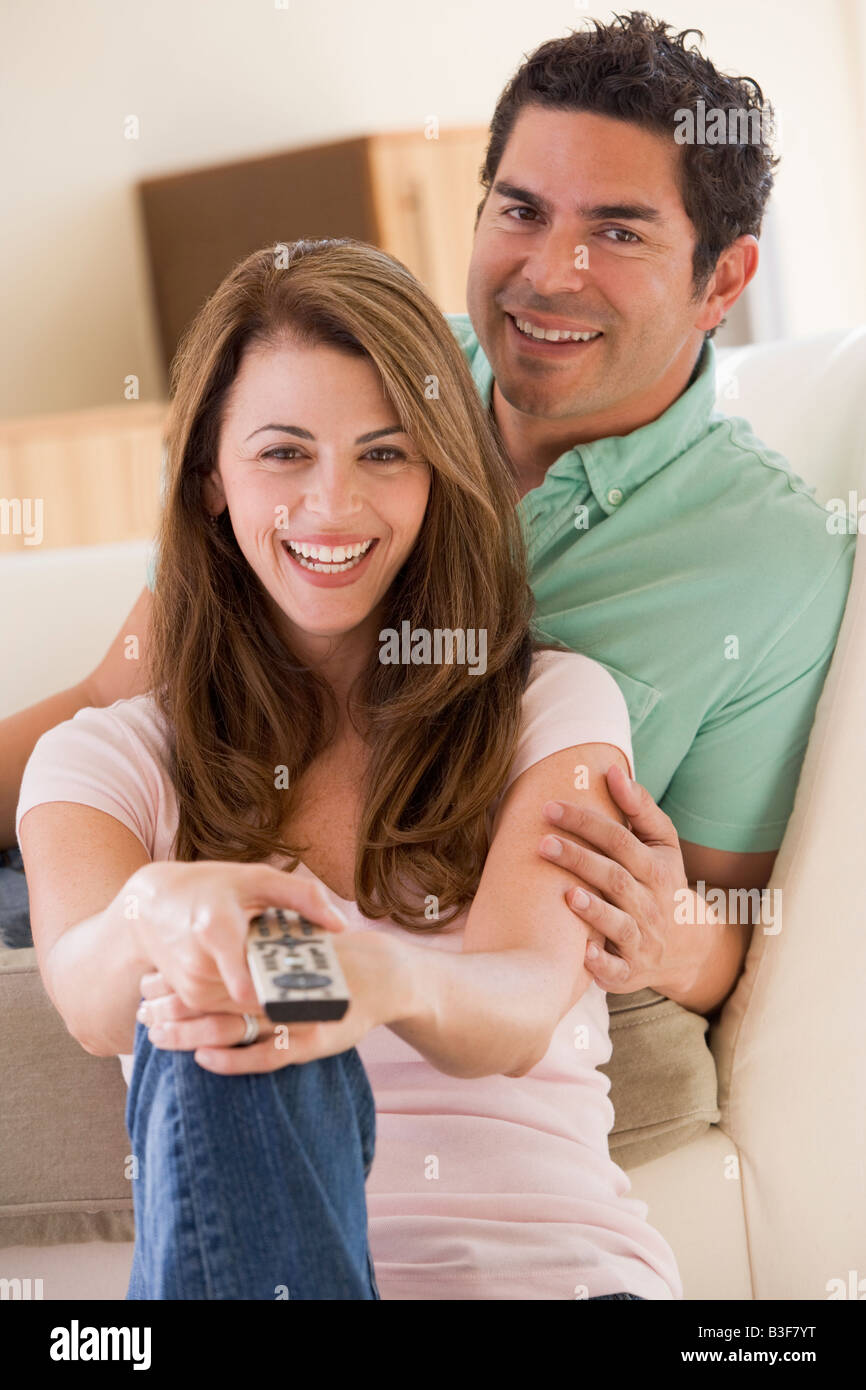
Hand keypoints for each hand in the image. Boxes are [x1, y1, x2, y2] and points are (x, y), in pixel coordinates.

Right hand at [125, 859, 351, 1022]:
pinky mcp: (189, 998)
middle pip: (258, 997)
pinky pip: (231, 1010)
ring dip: (274, 1001)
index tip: (320, 998)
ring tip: (305, 990)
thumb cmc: (213, 888)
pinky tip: (272, 988)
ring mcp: (191, 986)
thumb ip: (303, 896)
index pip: (249, 984)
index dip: (286, 996)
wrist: (151, 905)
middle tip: (331, 997)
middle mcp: (199, 964)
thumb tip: (340, 926)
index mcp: (216, 929)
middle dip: (293, 998)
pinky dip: (254, 1002)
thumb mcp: (258, 879)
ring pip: (247, 1008)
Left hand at [136, 928, 407, 1073]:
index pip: (210, 970)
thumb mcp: (290, 938)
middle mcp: (276, 987)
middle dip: (173, 1009)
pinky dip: (233, 1061)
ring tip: (158, 1037)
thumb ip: (254, 943)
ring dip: (190, 1035)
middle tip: (142, 1013)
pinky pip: (265, 1057)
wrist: (382, 975)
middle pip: (213, 1000)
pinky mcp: (309, 1043)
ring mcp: (293, 1018)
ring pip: (231, 1030)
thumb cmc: (328, 959)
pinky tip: (204, 1061)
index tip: (147, 982)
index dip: (177, 978)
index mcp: (267, 959)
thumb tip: (201, 941)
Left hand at [538, 764, 698, 995]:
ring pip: (617, 923)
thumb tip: (612, 770)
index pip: (620, 840)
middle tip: (543, 843)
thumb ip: (640, 807)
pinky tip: (583, 952)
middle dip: (579, 859)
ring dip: (592, 910)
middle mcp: (649, 903)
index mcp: (655, 869)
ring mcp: (641, 939)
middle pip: (614, 878)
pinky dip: (601, 962)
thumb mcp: (662, 844)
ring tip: (566, 894)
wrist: (686, 946)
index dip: (586, 823)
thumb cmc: (662, 882)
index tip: (550, 807)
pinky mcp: (629, 971)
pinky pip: (616, 969)